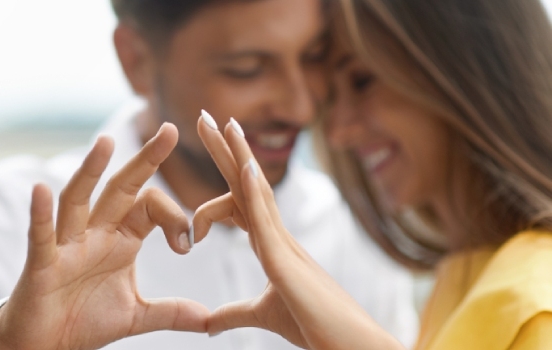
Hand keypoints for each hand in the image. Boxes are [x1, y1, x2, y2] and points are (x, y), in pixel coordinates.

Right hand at [0, 123, 209, 349]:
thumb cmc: (84, 320)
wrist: (45, 345)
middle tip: (169, 130)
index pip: (150, 207)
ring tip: (105, 142)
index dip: (174, 217)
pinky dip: (41, 214)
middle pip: (119, 189)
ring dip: (90, 171)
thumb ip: (170, 312)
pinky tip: (41, 189)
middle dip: (144, 161)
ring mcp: (65, 246)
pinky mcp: (41, 266)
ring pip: (77, 200)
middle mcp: (93, 234)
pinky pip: (41, 237)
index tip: (188, 245)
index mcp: (119, 239)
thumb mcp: (135, 316)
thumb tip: (209, 319)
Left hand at [193, 113, 403, 349]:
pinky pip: (266, 221)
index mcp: (271, 245)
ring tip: (223, 123)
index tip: (204, 158)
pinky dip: (254, 192)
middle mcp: (278, 236)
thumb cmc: (316, 328)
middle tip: (204, 116)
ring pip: (257, 192)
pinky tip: (244, 166)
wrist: (351, 347)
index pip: (240, 199)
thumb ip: (234, 314)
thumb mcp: (263, 316)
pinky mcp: (286, 263)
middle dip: (225, 149)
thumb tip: (207, 322)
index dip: (223, 175)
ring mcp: (284, 245)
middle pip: (247, 183)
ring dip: (239, 155)